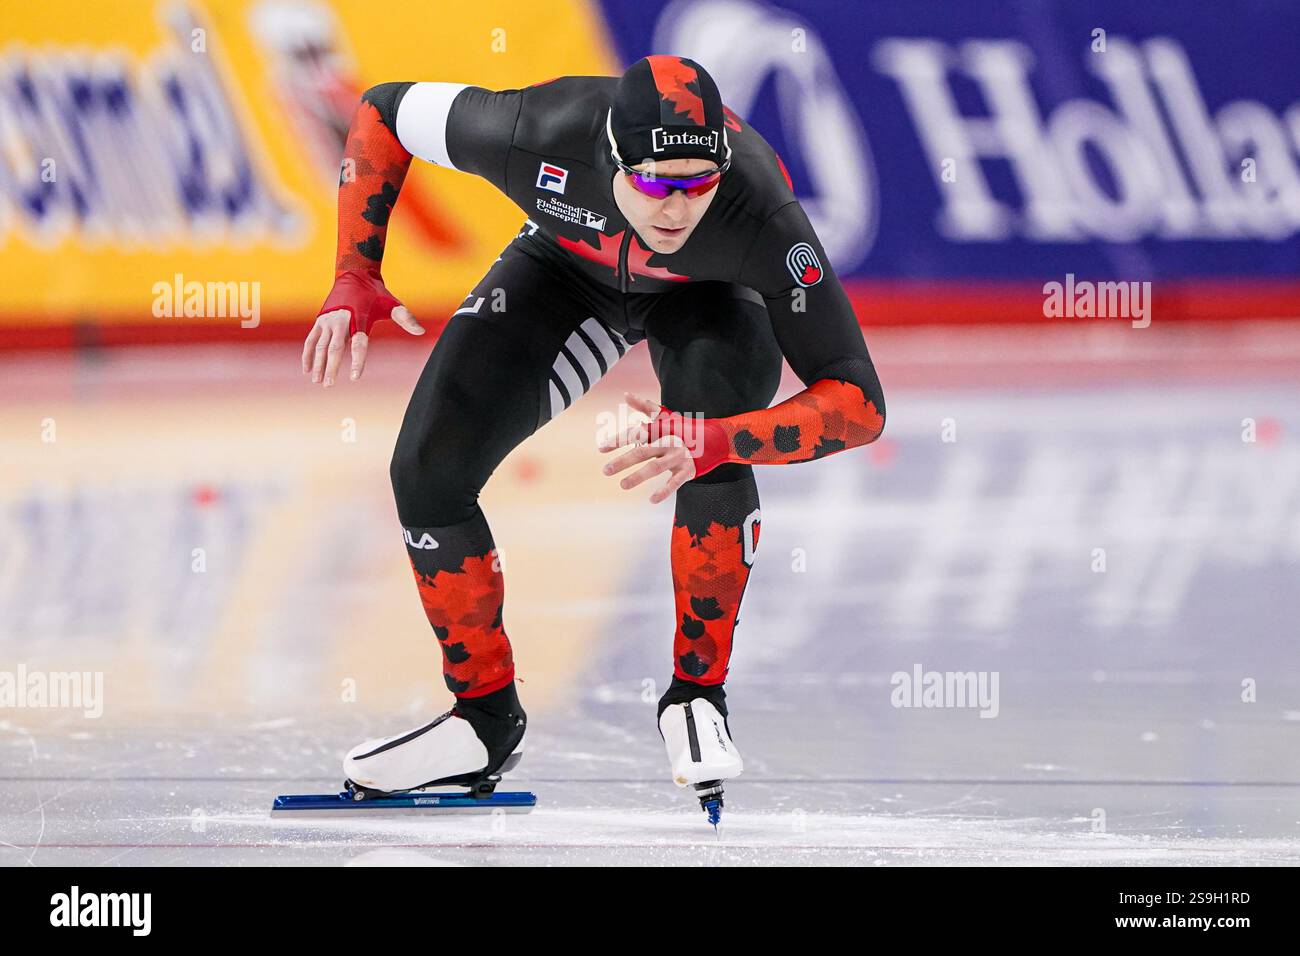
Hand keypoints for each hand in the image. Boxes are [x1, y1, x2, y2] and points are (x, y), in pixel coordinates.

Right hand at [303, 270, 424, 385]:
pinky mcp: (320, 320)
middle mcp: (341, 320)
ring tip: (318, 381)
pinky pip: (311, 339)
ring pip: (321, 345)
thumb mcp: (392, 304)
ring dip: (318, 363)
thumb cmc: (375, 293)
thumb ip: (406, 319)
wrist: (353, 275)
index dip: (357, 360)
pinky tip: (307, 370)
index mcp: (359, 318)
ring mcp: (328, 320)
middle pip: (335, 347)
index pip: (359, 344)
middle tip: (329, 384)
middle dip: (332, 366)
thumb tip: (421, 332)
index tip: (355, 377)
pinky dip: (308, 354)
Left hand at [599, 393, 696, 503]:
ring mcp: (678, 457)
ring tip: (622, 485)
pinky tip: (652, 500)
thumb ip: (644, 406)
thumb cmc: (682, 429)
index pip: (635, 433)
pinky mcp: (688, 470)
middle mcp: (668, 442)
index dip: (618, 440)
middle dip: (623, 461)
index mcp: (660, 430)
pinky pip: (674, 483)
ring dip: (638, 477)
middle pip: (642, 452)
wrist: (713, 438)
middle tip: (605, 470)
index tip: (602, 448)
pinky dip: (664, 491)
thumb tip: (625, 394)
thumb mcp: (665, 416)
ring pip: (656, 467)